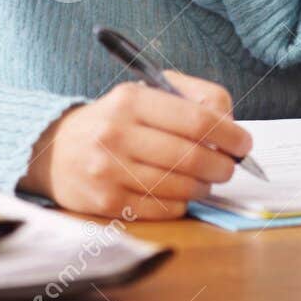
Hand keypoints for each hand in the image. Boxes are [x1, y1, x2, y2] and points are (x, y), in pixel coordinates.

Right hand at [18, 71, 252, 219]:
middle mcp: (116, 133)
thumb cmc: (115, 119)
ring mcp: (109, 171)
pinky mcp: (106, 202)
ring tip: (205, 180)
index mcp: (131, 99)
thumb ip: (193, 97)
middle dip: (222, 166)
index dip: (230, 135)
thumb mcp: (147, 92)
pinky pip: (163, 208)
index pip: (197, 120)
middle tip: (228, 167)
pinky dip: (181, 203)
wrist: (56, 149)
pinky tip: (178, 192)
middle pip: (192, 157)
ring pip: (180, 186)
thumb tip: (230, 123)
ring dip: (204, 186)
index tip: (244, 143)